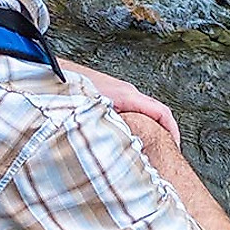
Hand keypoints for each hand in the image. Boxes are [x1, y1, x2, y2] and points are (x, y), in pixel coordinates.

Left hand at [60, 59, 181, 148]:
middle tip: (160, 157)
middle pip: (154, 116)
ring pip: (141, 115)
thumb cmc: (72, 89)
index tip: (174, 148)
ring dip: (146, 133)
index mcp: (128, 96)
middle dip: (161, 136)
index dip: (172, 132)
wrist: (54, 71)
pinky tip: (124, 141)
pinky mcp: (110, 98)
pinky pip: (129, 114)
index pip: (161, 112)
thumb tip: (122, 147)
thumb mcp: (94, 112)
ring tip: (145, 153)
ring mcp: (119, 95)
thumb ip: (110, 128)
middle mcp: (127, 93)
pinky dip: (133, 128)